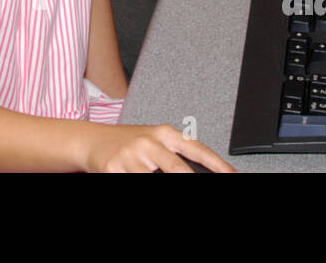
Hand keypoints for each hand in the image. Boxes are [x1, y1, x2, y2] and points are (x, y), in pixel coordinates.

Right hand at [84, 124, 236, 172]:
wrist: (92, 140)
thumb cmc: (128, 144)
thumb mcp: (154, 143)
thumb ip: (174, 156)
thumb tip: (202, 171)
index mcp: (164, 134)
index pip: (197, 150)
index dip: (218, 165)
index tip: (233, 175)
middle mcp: (148, 142)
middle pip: (178, 169)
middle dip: (191, 182)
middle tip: (208, 191)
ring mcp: (130, 156)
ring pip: (153, 180)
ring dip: (160, 184)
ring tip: (162, 181)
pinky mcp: (113, 169)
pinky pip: (133, 183)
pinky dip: (142, 184)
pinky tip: (144, 181)